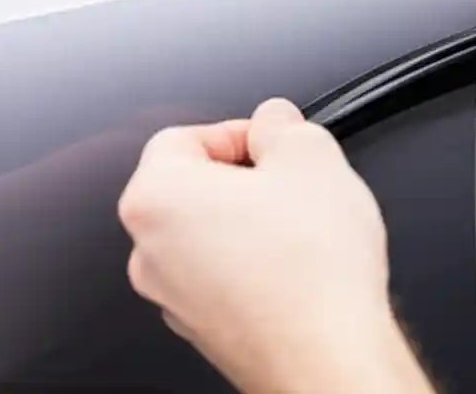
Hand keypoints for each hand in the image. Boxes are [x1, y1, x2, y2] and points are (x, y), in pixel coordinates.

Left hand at [119, 98, 432, 393]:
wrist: (327, 355)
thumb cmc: (311, 272)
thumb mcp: (312, 156)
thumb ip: (284, 124)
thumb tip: (275, 121)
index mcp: (156, 197)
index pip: (185, 136)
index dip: (241, 132)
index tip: (276, 143)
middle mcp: (148, 250)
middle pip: (194, 187)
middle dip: (247, 178)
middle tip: (295, 183)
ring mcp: (172, 295)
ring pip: (210, 234)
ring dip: (253, 223)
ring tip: (303, 229)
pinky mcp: (203, 327)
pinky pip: (224, 276)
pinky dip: (257, 265)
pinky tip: (299, 267)